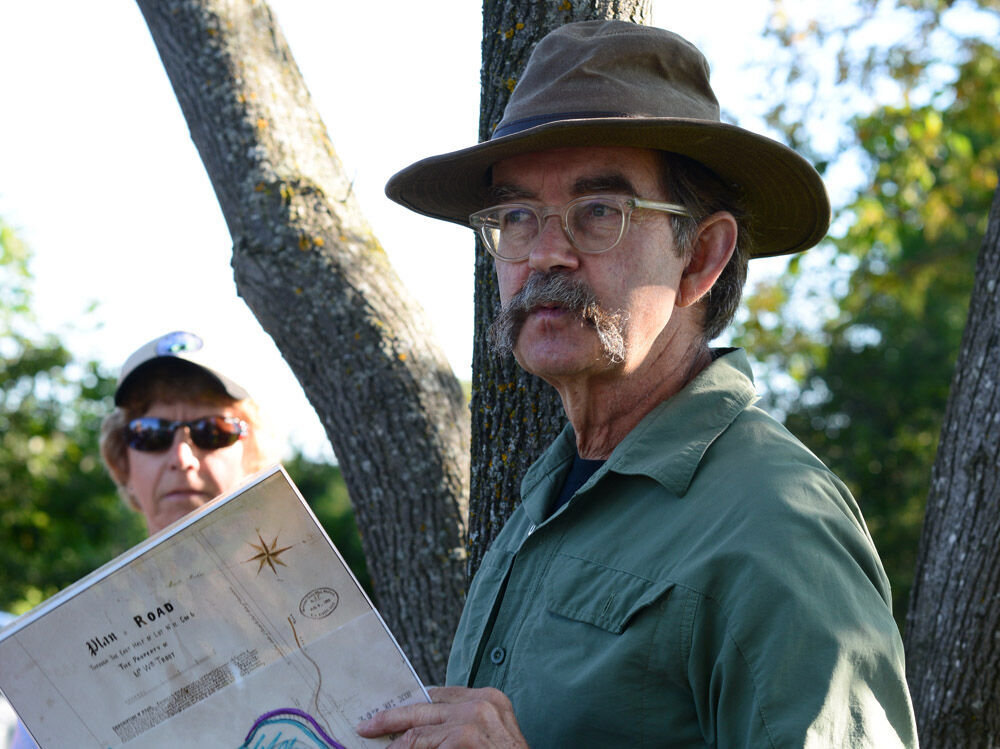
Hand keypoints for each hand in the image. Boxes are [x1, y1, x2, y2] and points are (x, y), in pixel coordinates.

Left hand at [355, 686, 528, 747]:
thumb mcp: (491, 736)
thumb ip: (463, 725)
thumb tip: (424, 727)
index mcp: (490, 698)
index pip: (441, 694)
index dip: (414, 703)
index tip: (395, 712)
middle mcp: (482, 703)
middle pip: (425, 705)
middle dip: (394, 717)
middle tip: (368, 725)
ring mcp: (475, 719)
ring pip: (420, 730)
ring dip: (396, 744)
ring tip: (379, 747)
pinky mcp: (466, 736)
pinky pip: (423, 746)